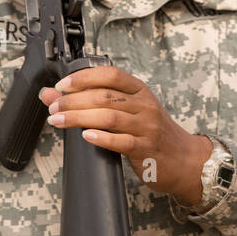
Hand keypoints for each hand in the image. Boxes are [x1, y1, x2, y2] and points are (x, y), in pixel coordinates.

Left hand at [40, 64, 210, 204]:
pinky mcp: (146, 149)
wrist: (185, 160)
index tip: (62, 86)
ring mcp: (147, 127)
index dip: (84, 78)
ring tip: (59, 121)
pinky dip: (101, 138)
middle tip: (53, 107)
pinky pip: (121, 142)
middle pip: (104, 96)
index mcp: (140, 90)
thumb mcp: (128, 111)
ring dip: (79, 118)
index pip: (110, 75)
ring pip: (109, 117)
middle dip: (73, 101)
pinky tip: (86, 136)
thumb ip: (92, 100)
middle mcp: (144, 105)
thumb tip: (51, 94)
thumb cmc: (154, 133)